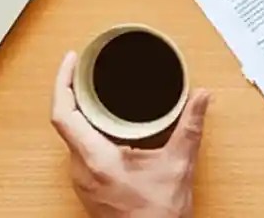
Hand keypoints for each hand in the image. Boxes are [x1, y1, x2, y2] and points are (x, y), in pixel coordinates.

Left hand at [50, 51, 210, 217]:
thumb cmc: (158, 216)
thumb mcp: (178, 165)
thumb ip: (190, 127)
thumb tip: (201, 97)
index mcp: (96, 160)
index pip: (63, 115)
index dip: (62, 83)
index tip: (71, 61)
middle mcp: (81, 169)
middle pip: (64, 121)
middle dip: (70, 90)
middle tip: (82, 68)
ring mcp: (81, 180)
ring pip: (70, 136)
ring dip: (77, 111)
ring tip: (90, 89)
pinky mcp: (88, 186)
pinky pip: (78, 149)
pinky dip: (85, 129)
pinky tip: (100, 122)